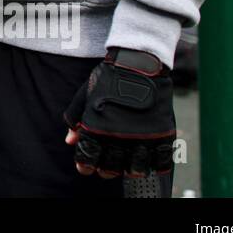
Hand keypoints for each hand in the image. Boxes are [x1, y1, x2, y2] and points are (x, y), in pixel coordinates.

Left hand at [63, 47, 174, 178]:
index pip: (87, 160)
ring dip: (131, 169)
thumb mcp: (86, 96)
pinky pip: (161, 161)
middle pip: (111, 169)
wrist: (137, 63)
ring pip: (136, 169)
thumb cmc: (108, 77)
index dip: (85, 165)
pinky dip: (155, 164)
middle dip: (106, 169)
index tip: (87, 165)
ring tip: (129, 163)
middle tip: (108, 164)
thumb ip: (75, 119)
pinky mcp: (162, 134)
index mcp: (96, 129)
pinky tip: (149, 158)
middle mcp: (118, 138)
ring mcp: (142, 137)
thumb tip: (70, 140)